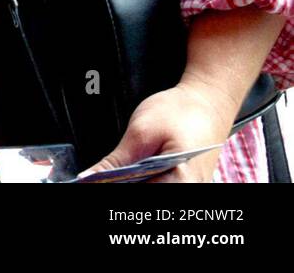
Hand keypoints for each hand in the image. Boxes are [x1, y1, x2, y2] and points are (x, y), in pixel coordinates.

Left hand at [81, 80, 233, 182]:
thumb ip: (116, 161)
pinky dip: (142, 180)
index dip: (112, 187)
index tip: (90, 181)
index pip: (141, 195)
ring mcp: (190, 188)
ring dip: (130, 182)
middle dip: (120, 184)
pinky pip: (159, 185)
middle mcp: (190, 191)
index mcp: (181, 183)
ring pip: (153, 191)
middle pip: (148, 195)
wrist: (208, 101)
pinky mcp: (185, 183)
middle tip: (97, 175)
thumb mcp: (141, 133)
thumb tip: (88, 178)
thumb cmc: (179, 112)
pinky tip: (126, 173)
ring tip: (110, 173)